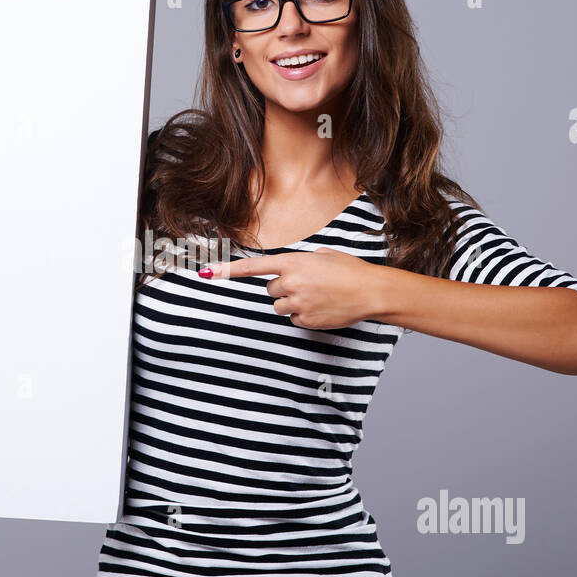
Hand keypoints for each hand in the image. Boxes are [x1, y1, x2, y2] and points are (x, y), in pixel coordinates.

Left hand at [198, 247, 382, 329]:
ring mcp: (298, 303)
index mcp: (293, 262)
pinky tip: (322, 307)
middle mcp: (291, 283)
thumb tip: (287, 272)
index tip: (207, 273)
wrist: (370, 291)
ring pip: (280, 306)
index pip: (253, 267)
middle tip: (307, 285)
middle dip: (284, 288)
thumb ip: (299, 262)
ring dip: (292, 302)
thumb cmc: (349, 270)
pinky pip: (294, 319)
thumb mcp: (322, 256)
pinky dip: (304, 314)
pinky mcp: (305, 320)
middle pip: (270, 290)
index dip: (228, 270)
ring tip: (316, 296)